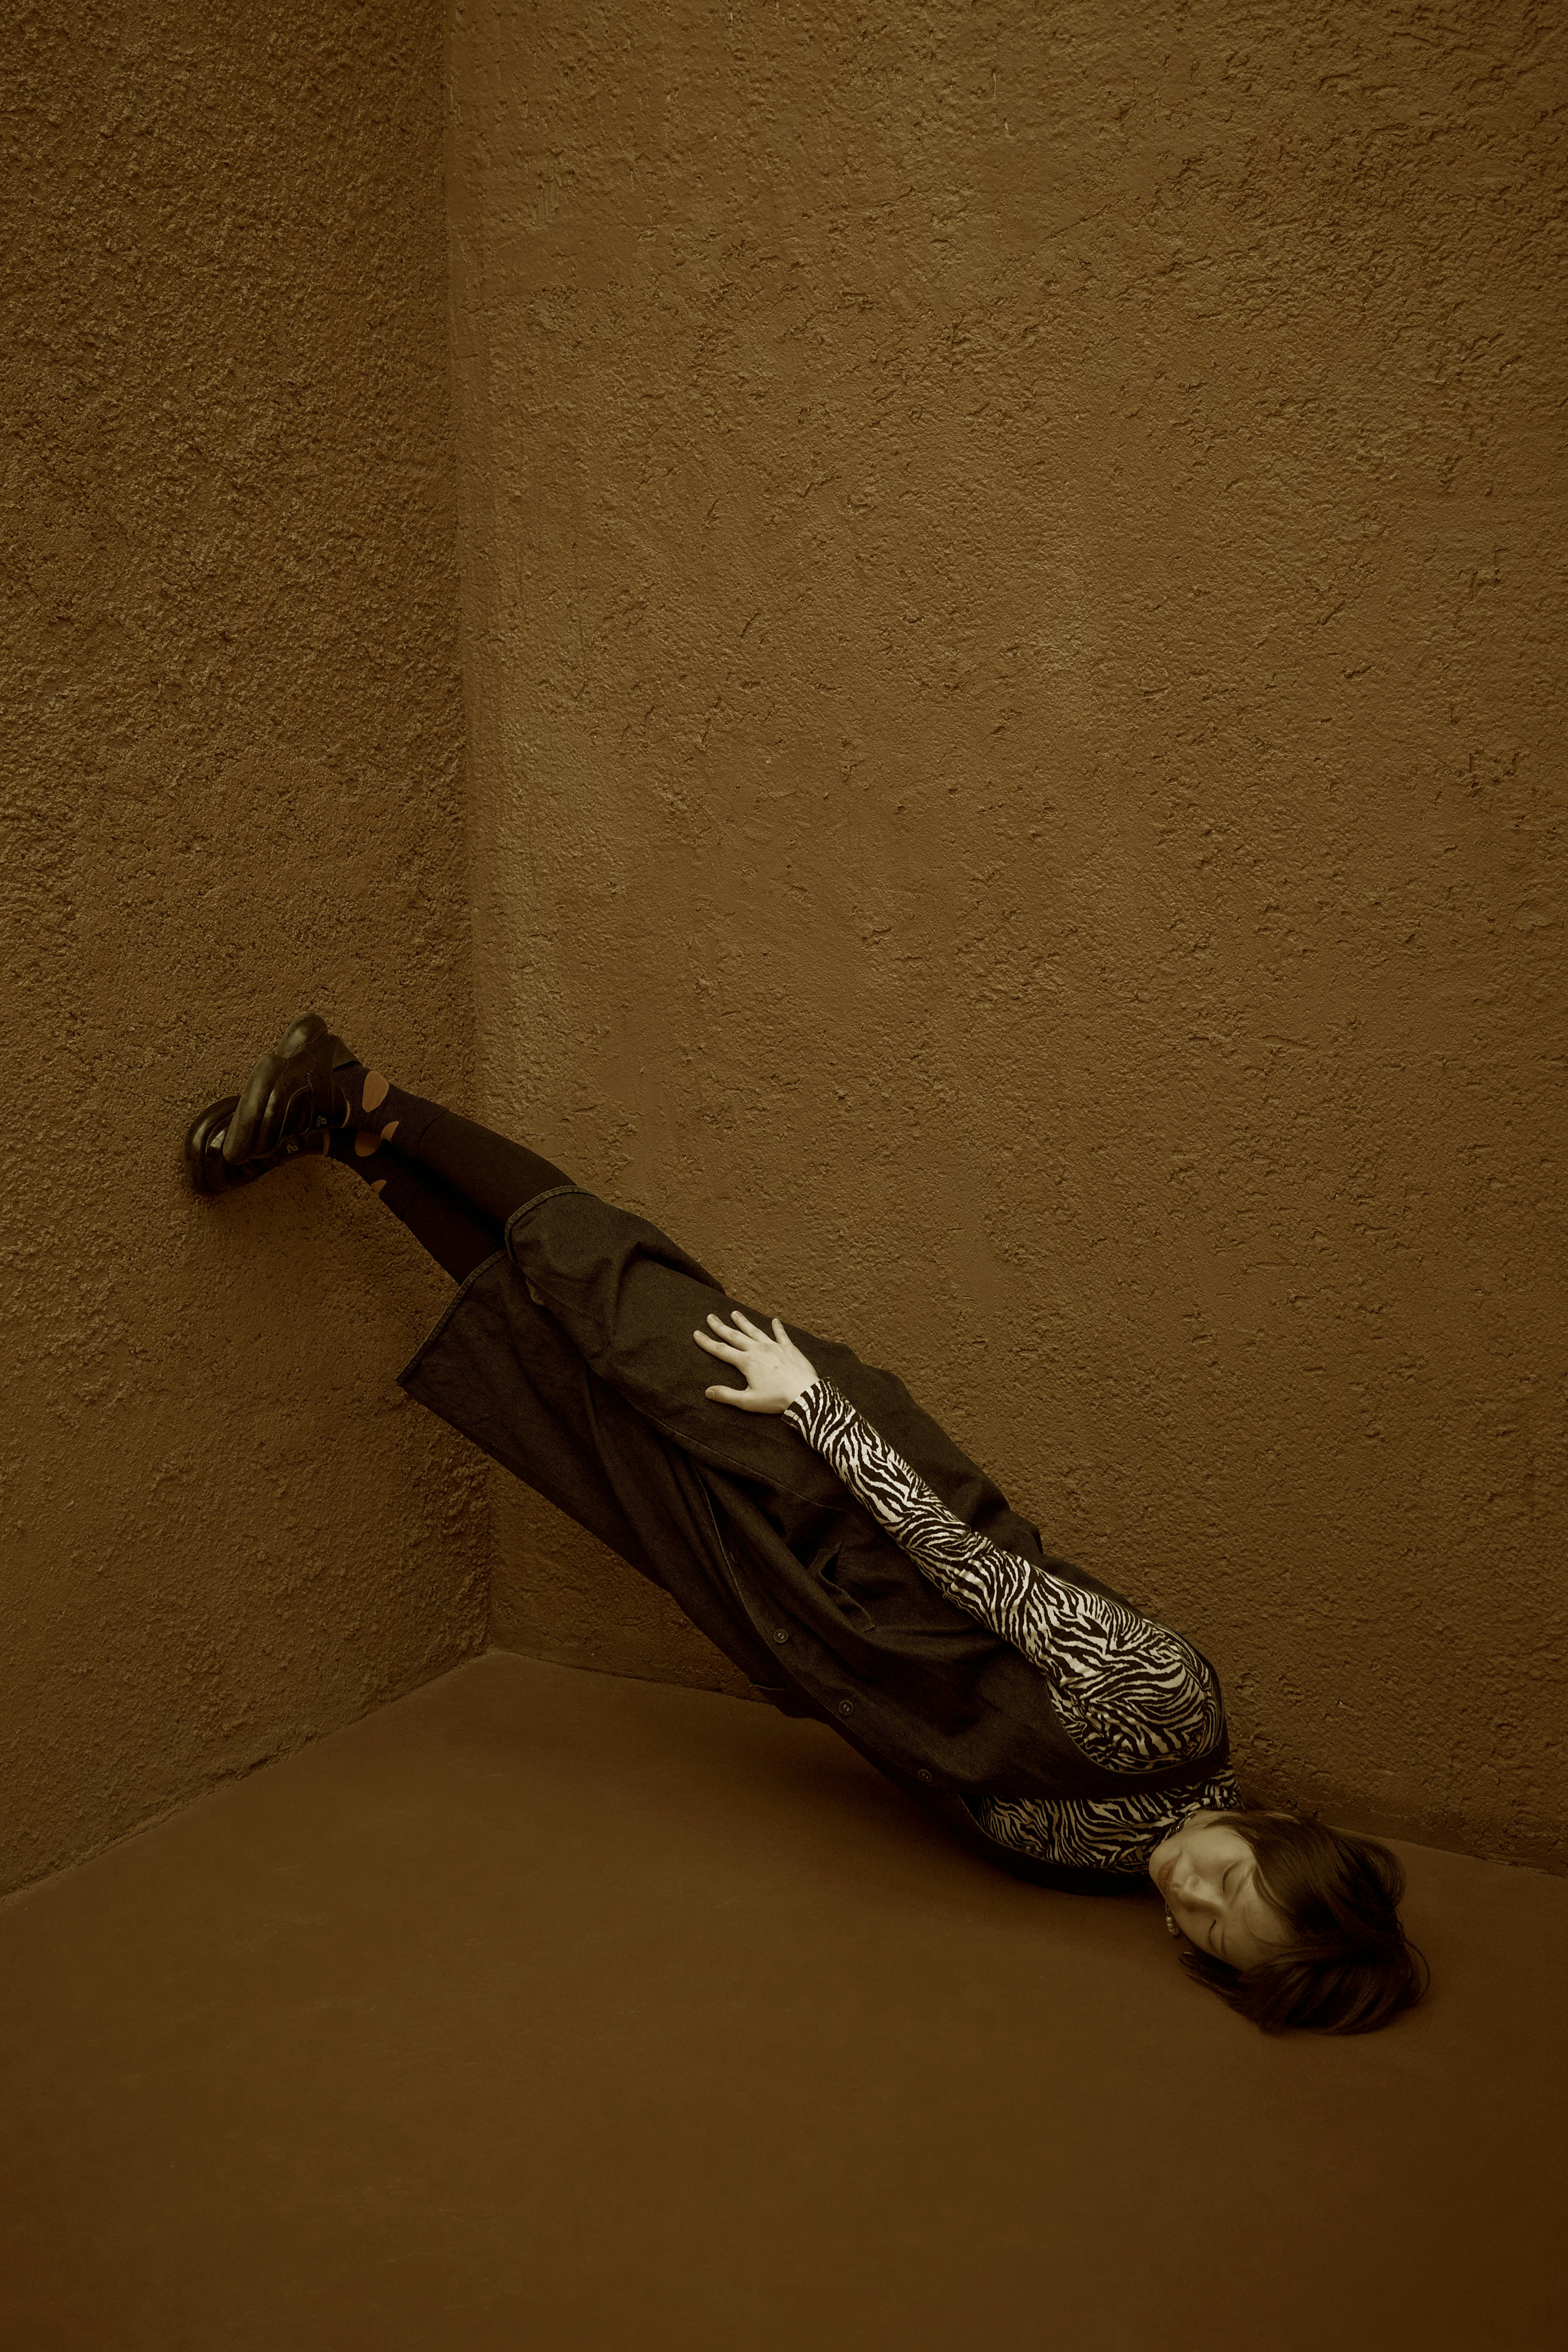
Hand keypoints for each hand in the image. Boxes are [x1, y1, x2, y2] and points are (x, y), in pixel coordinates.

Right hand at [693, 1308, 819, 1414]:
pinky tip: (775, 1320)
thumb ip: (727, 1395)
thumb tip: (708, 1392)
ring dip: (744, 1322)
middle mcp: (758, 1350)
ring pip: (755, 1331)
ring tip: (735, 1313)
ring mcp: (774, 1346)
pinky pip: (781, 1334)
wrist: (804, 1394)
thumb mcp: (747, 1401)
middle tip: (710, 1316)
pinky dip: (777, 1327)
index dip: (707, 1342)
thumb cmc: (775, 1399)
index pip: (721, 1350)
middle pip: (735, 1336)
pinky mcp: (789, 1348)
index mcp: (746, 1362)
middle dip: (721, 1326)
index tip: (696, 1333)